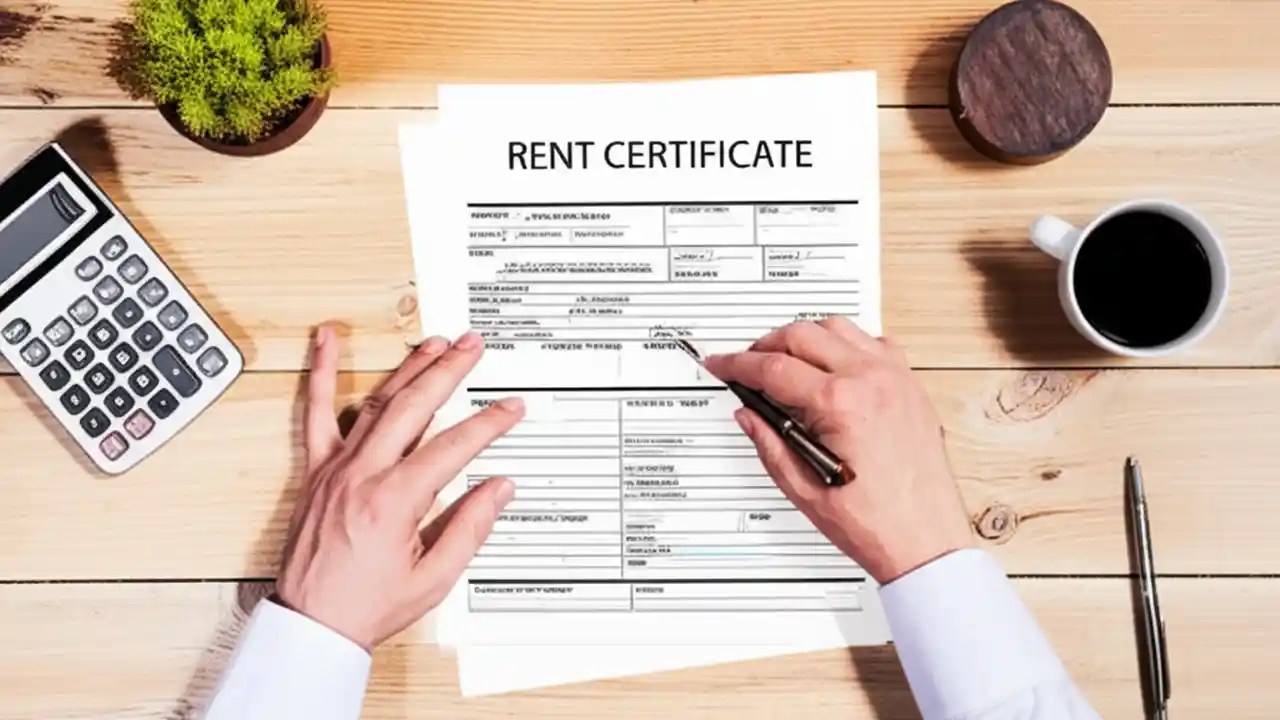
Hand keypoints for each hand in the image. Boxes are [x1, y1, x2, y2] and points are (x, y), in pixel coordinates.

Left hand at [276, 327, 523, 649]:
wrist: (311, 625)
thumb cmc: (365, 607)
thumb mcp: (432, 579)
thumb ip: (469, 529)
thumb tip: (498, 489)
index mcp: (392, 503)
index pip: (452, 448)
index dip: (487, 424)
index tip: (510, 409)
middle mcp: (361, 476)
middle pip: (414, 408)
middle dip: (448, 372)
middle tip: (472, 347)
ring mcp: (335, 469)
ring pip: (376, 403)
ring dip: (408, 368)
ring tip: (434, 343)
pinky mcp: (316, 470)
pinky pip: (314, 412)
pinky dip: (318, 374)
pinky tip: (324, 342)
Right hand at [703, 317, 973, 584]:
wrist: (926, 541)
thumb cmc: (878, 525)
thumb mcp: (804, 490)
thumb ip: (770, 444)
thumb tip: (749, 415)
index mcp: (842, 404)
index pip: (773, 368)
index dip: (737, 364)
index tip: (722, 365)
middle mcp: (872, 381)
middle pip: (802, 334)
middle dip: (765, 345)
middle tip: (747, 366)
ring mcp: (896, 379)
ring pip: (837, 327)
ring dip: (804, 337)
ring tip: (785, 361)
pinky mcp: (911, 387)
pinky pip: (874, 343)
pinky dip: (846, 345)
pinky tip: (832, 366)